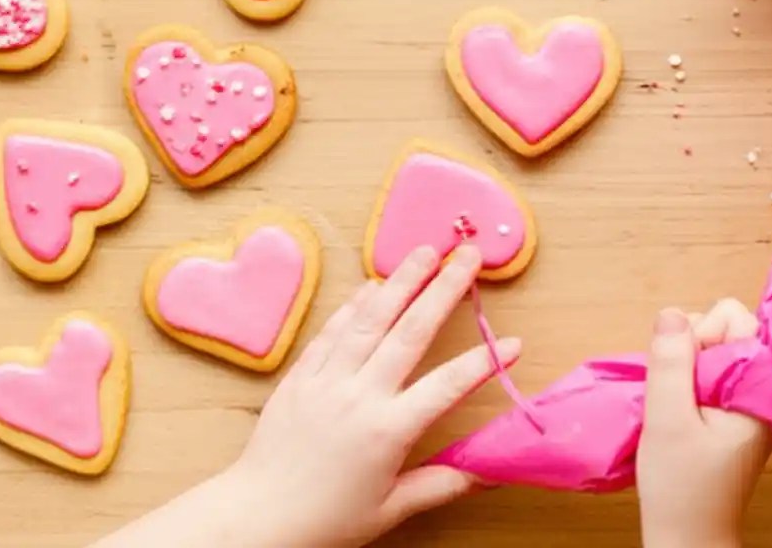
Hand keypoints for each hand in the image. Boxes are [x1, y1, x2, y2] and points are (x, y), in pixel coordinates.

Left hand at [226, 245, 518, 547]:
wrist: (258, 515)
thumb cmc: (325, 520)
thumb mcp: (390, 508)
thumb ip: (440, 485)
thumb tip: (486, 474)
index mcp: (388, 431)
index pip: (447, 386)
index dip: (483, 363)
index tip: (513, 343)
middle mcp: (358, 396)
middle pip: (410, 332)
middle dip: (443, 289)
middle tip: (466, 257)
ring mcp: (326, 381)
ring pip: (369, 320)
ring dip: (399, 281)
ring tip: (424, 252)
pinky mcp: (299, 377)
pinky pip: (331, 333)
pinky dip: (353, 306)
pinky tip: (371, 286)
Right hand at [637, 300, 771, 547]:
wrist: (688, 536)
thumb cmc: (681, 486)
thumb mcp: (667, 419)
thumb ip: (670, 363)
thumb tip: (672, 312)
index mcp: (759, 388)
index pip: (738, 319)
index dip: (703, 332)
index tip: (688, 371)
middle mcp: (760, 388)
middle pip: (724, 329)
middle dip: (692, 346)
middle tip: (678, 391)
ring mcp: (746, 400)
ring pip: (712, 350)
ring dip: (685, 365)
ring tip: (676, 404)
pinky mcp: (731, 411)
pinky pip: (707, 373)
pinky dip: (687, 381)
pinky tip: (678, 409)